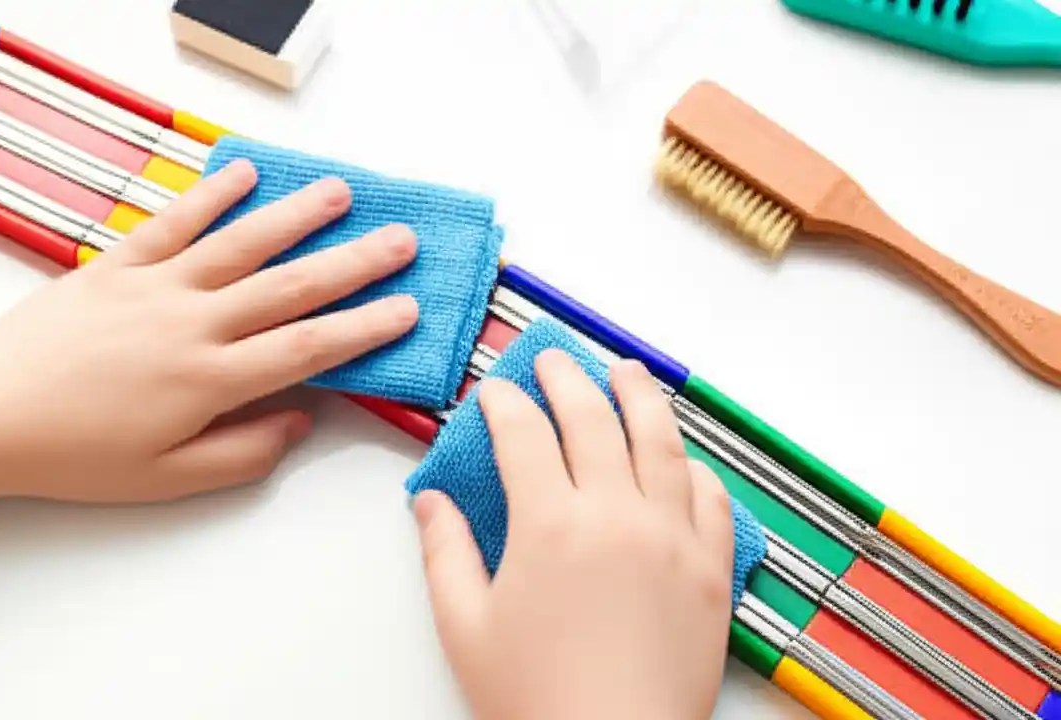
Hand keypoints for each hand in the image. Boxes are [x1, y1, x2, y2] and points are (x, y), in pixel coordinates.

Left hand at [0, 159, 418, 502]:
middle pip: (288, 286)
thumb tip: (301, 419)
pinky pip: (174, 222)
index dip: (363, 327)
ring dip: (295, 215)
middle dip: (352, 262)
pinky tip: (245, 175)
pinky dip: (211, 195)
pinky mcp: (117, 265)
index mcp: (210, 380)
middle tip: (401, 240)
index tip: (407, 308)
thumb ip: (242, 453)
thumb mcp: (166, 479)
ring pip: (240, 243)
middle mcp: (193, 323)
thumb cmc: (76, 455)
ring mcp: (155, 286)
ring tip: (340, 192)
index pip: (306, 347)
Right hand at [413, 351, 734, 719]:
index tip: (493, 392)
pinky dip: (694, 468)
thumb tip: (431, 504)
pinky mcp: (712, 572)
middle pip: (593, 419)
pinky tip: (681, 459)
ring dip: (639, 397)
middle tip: (552, 359)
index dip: (504, 402)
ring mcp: (674, 539)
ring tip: (625, 372)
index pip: (524, 434)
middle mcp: (618, 516)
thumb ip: (445, 553)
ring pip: (661, 442)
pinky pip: (712, 499)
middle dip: (567, 378)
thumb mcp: (465, 627)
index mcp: (551, 525)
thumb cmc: (538, 701)